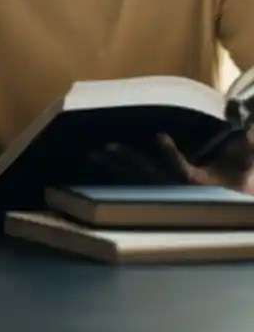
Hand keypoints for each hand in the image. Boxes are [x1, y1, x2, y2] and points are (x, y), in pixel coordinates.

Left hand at [82, 132, 253, 192]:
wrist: (230, 205)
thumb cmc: (236, 179)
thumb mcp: (244, 164)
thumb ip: (249, 146)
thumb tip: (252, 125)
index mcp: (197, 185)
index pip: (182, 170)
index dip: (170, 154)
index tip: (159, 135)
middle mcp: (175, 191)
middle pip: (148, 176)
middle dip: (128, 160)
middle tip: (106, 147)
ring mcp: (161, 193)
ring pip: (134, 180)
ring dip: (113, 167)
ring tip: (93, 154)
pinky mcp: (152, 192)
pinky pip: (127, 184)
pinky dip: (112, 173)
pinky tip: (95, 162)